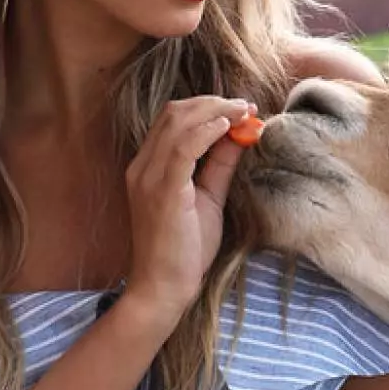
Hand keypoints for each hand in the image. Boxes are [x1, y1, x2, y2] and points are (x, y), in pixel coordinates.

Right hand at [123, 95, 255, 320]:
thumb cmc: (184, 250)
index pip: (172, 120)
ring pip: (178, 123)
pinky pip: (183, 148)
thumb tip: (240, 136)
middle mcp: (142, 167)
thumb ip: (218, 166)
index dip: (207, 106)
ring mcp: (148, 177)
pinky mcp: (162, 191)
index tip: (240, 108)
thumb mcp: (207, 199)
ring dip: (215, 110)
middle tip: (246, 105)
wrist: (163, 288)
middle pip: (174, 113)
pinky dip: (206, 131)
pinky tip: (227, 126)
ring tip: (244, 111)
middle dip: (213, 102)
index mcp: (147, 167)